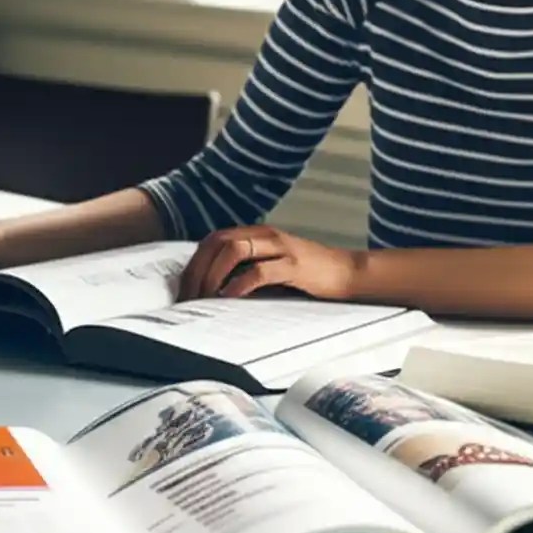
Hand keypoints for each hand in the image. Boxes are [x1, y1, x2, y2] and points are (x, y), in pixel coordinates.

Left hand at [178, 225, 360, 301]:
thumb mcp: (273, 266)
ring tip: (205, 297)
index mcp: (258, 233)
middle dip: (197, 269)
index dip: (195, 262)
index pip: (214, 239)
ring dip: (213, 275)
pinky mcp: (294, 265)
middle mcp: (266, 235)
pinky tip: (229, 298)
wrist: (347, 273)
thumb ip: (248, 269)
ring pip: (234, 250)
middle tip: (188, 297)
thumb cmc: (308, 275)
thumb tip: (214, 290)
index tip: (184, 288)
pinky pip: (259, 270)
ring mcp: (280, 247)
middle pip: (218, 242)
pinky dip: (239, 284)